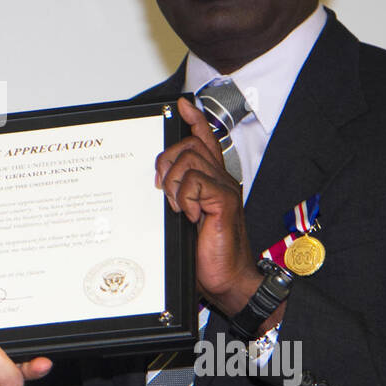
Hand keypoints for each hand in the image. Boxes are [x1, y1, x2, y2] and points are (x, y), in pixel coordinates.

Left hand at [155, 97, 262, 315]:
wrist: (227, 280)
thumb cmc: (207, 254)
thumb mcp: (184, 220)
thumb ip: (177, 198)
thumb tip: (158, 185)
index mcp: (212, 181)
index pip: (205, 140)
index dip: (195, 119)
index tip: (182, 105)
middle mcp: (220, 180)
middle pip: (189, 145)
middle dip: (166, 161)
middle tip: (161, 188)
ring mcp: (224, 189)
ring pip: (189, 160)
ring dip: (173, 183)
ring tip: (177, 207)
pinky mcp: (224, 201)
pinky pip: (196, 182)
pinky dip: (185, 198)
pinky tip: (189, 216)